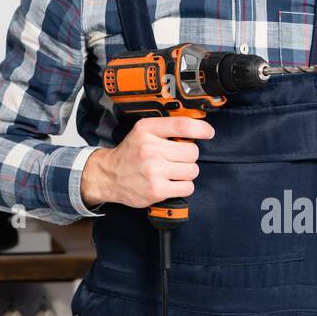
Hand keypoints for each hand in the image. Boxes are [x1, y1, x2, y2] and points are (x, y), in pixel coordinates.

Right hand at [80, 116, 213, 208]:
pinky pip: (187, 187)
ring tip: (173, 171)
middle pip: (192, 152)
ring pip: (192, 170)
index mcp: (147, 130)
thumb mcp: (143, 131)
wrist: (108, 175)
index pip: (182, 126)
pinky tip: (171, 182)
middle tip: (177, 158)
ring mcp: (153, 171)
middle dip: (188, 156)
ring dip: (186, 172)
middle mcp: (149, 149)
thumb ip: (166, 127)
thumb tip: (197, 128)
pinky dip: (183, 186)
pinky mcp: (157, 190)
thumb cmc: (130, 153)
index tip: (208, 132)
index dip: (201, 128)